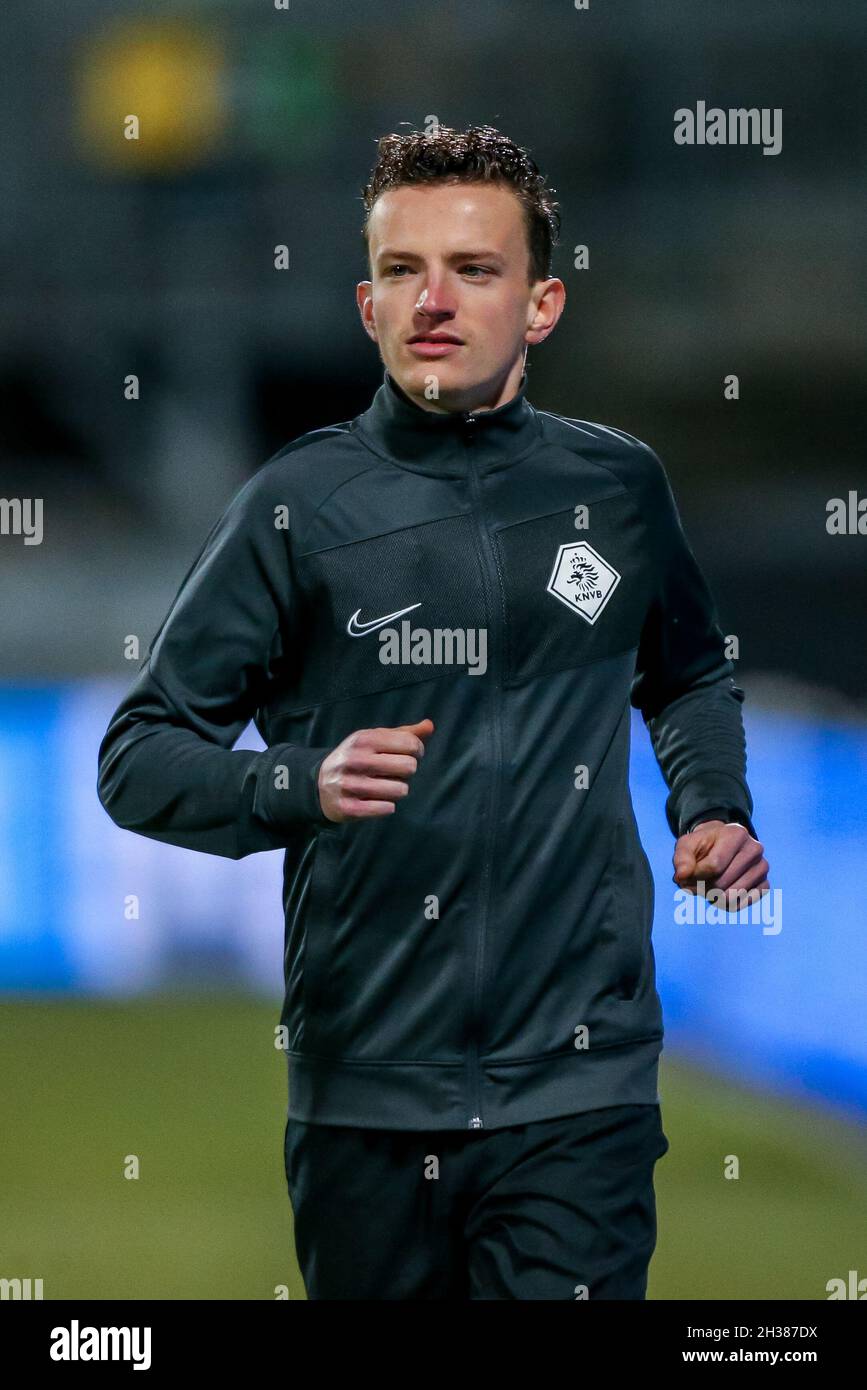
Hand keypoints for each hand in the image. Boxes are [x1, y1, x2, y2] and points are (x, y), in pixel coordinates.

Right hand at [318, 719, 433, 821]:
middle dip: (407, 771)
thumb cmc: (358, 758)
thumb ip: (405, 733)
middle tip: (395, 772)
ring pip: (400, 790)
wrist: (319, 783)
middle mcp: (355, 760)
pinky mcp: (348, 807)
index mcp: (364, 739)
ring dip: (397, 790)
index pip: (411, 744)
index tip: (409, 755)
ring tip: (384, 786)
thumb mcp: (376, 740)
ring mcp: (349, 784)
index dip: (417, 751)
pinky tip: (376, 801)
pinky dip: (386, 806)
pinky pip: (386, 808)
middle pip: (409, 767)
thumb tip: (430, 726)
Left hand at [673, 820, 769, 910]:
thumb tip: (682, 876)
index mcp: (737, 834)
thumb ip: (681, 859)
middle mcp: (755, 849)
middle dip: (702, 887)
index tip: (687, 874)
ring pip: (731, 896)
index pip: (714, 865)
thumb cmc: (702, 846)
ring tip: (708, 885)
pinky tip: (720, 891)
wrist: (720, 847)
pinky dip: (725, 904)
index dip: (696, 875)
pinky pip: (741, 904)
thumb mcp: (686, 845)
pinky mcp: (765, 884)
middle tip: (696, 881)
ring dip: (712, 897)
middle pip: (721, 883)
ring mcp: (762, 868)